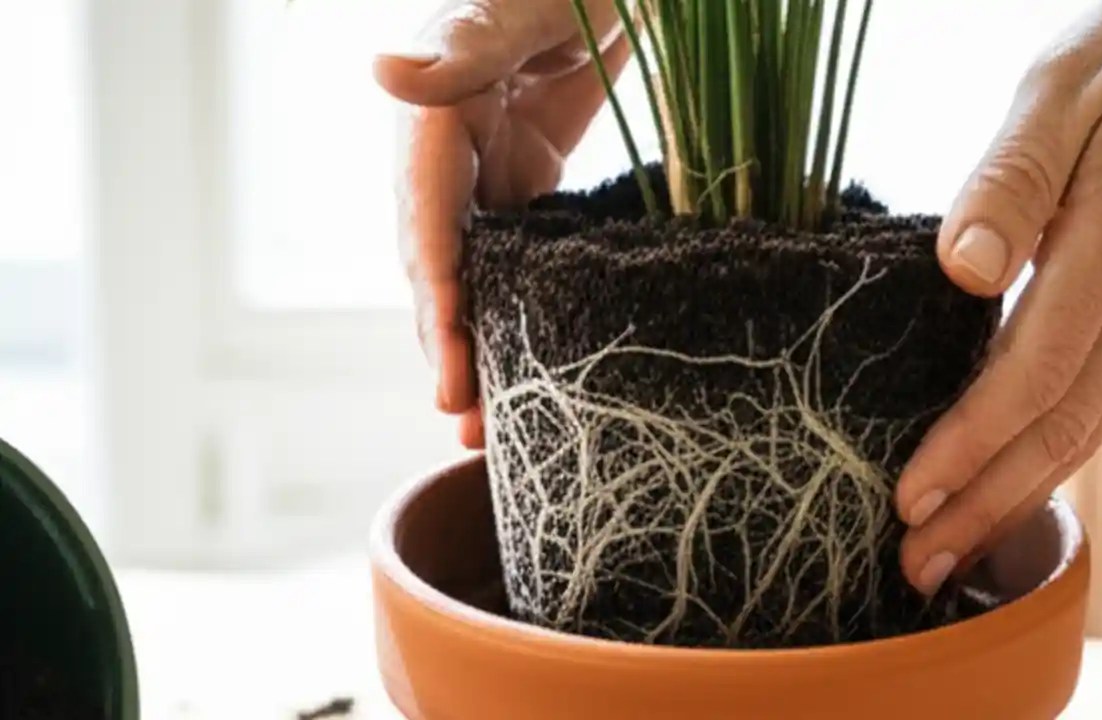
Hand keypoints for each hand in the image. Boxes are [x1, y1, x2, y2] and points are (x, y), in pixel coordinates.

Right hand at [374, 0, 626, 448]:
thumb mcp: (517, 3)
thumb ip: (459, 42)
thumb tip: (382, 70)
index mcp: (431, 120)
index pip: (428, 230)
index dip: (438, 306)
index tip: (452, 376)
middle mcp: (447, 160)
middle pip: (442, 271)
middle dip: (453, 349)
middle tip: (472, 429)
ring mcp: (486, 176)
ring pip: (476, 278)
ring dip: (484, 346)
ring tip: (500, 425)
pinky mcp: (526, 183)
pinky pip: (515, 261)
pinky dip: (519, 313)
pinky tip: (536, 363)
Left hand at [896, 0, 1101, 594]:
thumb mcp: (1069, 87)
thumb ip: (1011, 181)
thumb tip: (962, 270)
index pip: (1031, 375)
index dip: (969, 447)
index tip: (908, 498)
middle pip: (1057, 431)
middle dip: (982, 507)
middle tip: (912, 569)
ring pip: (1083, 431)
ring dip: (1012, 499)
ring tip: (947, 554)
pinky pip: (1100, 404)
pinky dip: (1049, 460)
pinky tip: (1011, 485)